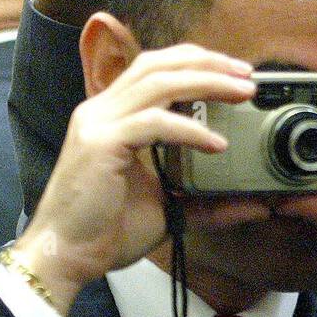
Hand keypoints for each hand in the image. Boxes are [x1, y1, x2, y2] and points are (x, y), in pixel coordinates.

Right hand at [12, 44, 254, 312]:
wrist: (65, 254)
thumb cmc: (105, 230)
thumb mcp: (163, 205)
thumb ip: (202, 196)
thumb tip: (251, 204)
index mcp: (110, 116)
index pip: (152, 69)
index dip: (194, 63)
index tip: (234, 74)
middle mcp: (100, 111)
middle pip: (157, 64)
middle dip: (207, 62)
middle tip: (247, 74)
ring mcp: (98, 123)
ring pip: (158, 82)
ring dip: (206, 81)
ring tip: (242, 92)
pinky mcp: (102, 144)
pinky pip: (154, 123)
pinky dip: (190, 129)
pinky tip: (215, 143)